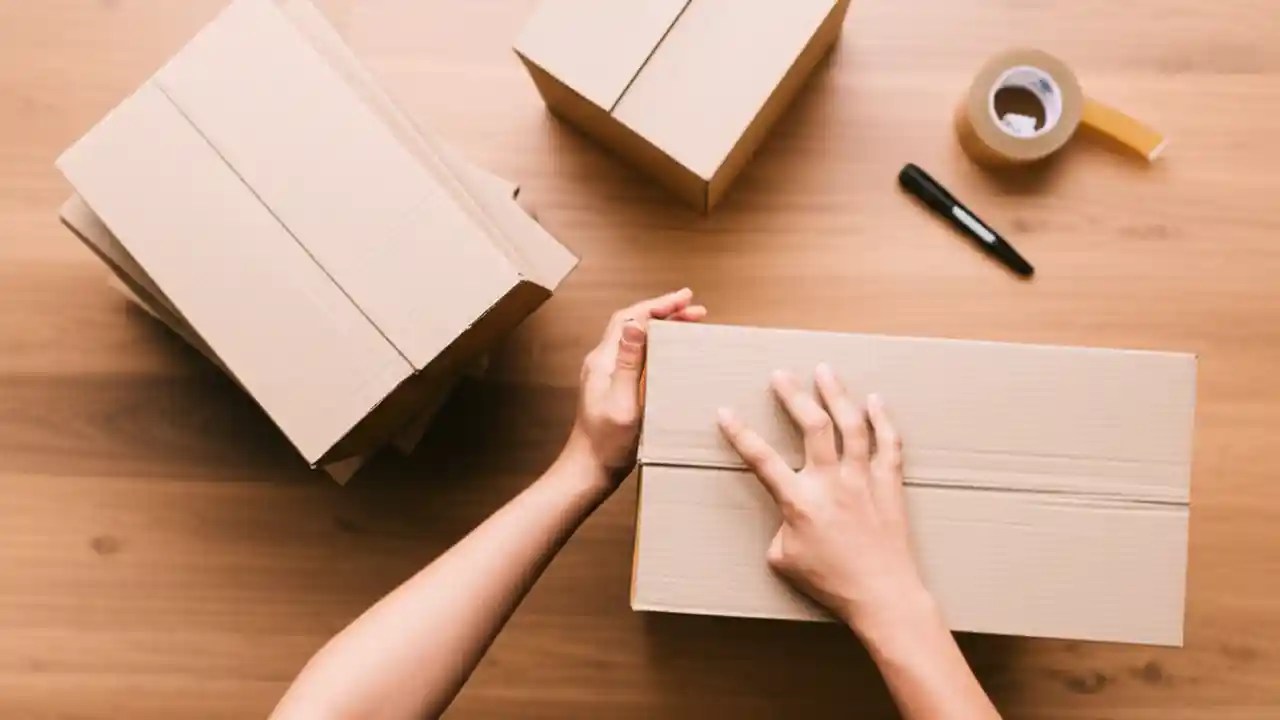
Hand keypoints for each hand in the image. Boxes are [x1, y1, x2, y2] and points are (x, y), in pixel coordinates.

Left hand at [565, 289, 706, 484]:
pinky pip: (638, 355)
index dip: (658, 305)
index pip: (631, 319)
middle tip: (694, 308)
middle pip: (635, 324)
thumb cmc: (606, 444)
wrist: (589, 470)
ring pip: (637, 339)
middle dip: (665, 312)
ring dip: (663, 327)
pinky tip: (673, 352)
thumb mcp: (622, 402)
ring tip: (689, 322)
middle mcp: (603, 363)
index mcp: (603, 362)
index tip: (684, 298)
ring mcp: (608, 375)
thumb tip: (635, 324)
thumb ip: (628, 363)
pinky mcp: (615, 387)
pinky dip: (658, 346)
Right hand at [717, 364, 934, 636]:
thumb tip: (788, 515)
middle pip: (812, 426)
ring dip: (837, 393)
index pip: (761, 459)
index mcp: (800, 502)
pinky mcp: (889, 485)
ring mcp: (863, 480)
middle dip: (793, 395)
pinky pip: (888, 444)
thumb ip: (780, 528)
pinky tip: (875, 401)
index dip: (739, 433)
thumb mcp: (784, 561)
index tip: (725, 411)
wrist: (882, 595)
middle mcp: (831, 483)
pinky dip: (882, 419)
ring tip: (824, 370)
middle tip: (780, 375)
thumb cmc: (831, 583)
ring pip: (851, 425)